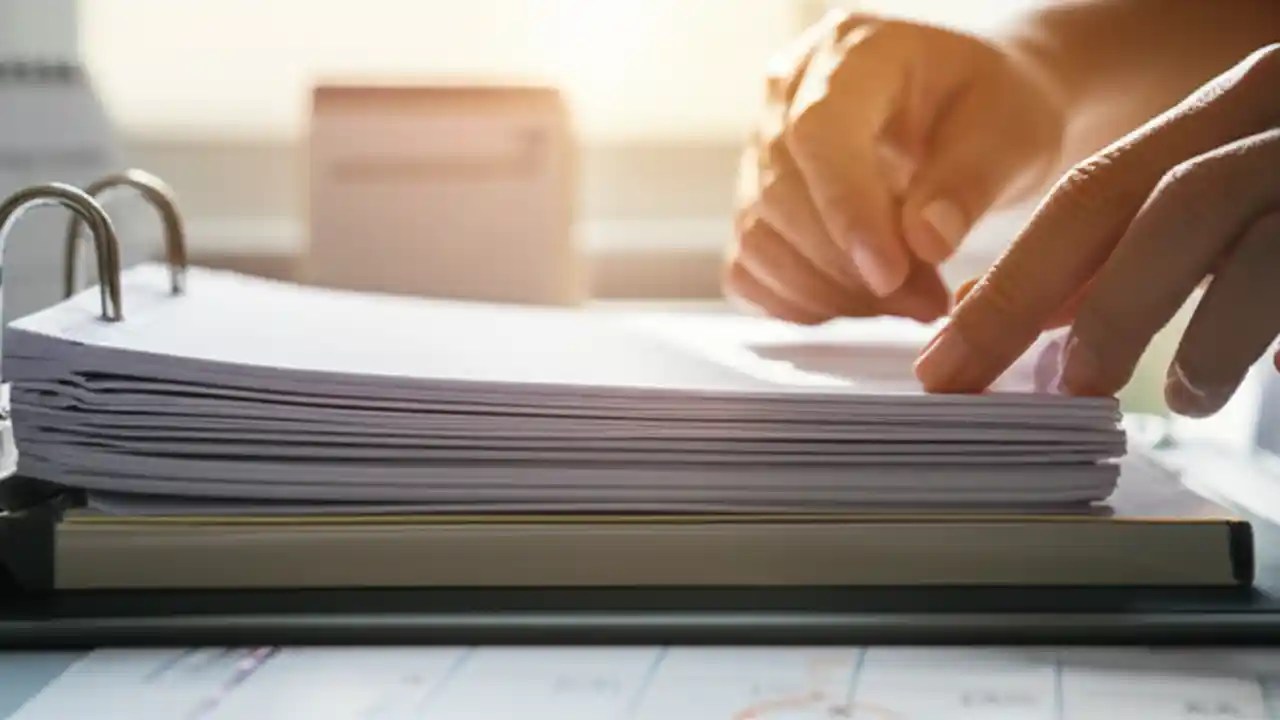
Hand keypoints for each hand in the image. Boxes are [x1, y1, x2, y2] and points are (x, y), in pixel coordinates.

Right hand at [726, 11, 1065, 323]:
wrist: (972, 114)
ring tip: (908, 301)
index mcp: (848, 54)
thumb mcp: (1010, 129)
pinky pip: (750, 271)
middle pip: (778, 196)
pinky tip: (862, 303)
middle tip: (926, 302)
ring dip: (830, 294)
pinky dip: (801, 303)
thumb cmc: (992, 108)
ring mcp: (760, 154)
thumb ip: (969, 182)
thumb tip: (923, 242)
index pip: (816, 133)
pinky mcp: (755, 207)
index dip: (846, 210)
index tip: (891, 274)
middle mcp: (785, 98)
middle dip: (849, 269)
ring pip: (758, 241)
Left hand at [916, 45, 1279, 416]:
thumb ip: (1143, 243)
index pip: (1092, 193)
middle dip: (1078, 302)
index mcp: (1230, 110)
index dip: (1012, 283)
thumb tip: (1032, 313)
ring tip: (1180, 392)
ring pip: (1238, 224)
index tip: (949, 365)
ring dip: (1193, 325)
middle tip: (1054, 389)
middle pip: (1153, 197)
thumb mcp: (1233, 194)